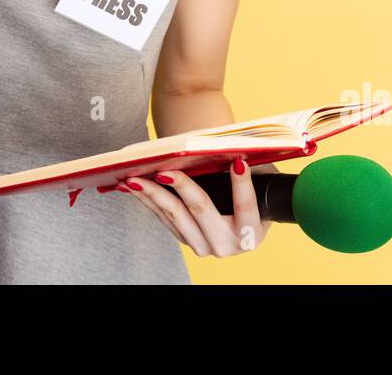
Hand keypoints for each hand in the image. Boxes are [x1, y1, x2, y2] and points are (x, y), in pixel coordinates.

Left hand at [118, 159, 272, 256]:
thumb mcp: (259, 186)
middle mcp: (228, 244)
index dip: (242, 184)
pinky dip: (148, 199)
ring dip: (152, 193)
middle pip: (201, 209)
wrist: (239, 223)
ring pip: (175, 215)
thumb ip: (254, 171)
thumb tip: (239, 147)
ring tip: (135, 177)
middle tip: (164, 170)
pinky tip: (133, 185)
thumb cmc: (250, 193)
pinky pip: (164, 218)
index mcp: (251, 232)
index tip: (238, 161)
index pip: (245, 205)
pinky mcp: (186, 240)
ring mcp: (204, 245)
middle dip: (182, 186)